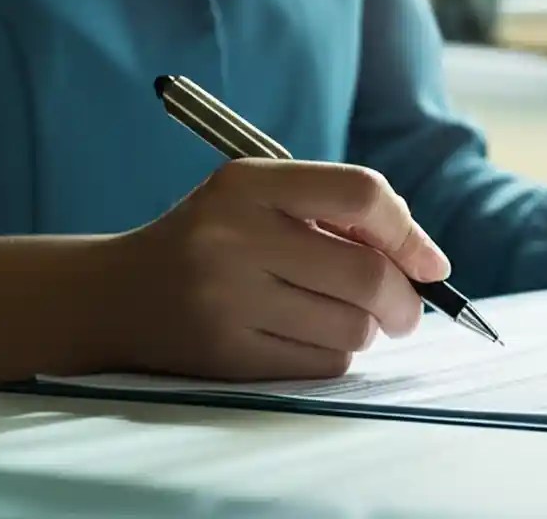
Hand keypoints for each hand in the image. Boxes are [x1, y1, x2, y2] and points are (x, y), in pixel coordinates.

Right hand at [103, 159, 450, 380]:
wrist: (115, 296)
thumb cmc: (213, 241)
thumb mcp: (259, 199)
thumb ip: (337, 213)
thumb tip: (427, 262)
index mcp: (248, 183)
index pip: (360, 192)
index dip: (409, 231)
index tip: (431, 264)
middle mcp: (234, 236)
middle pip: (367, 273)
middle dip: (404, 300)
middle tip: (405, 310)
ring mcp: (226, 299)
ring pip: (353, 327)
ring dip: (365, 329)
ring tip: (338, 317)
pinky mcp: (225, 355)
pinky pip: (324, 363)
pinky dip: (334, 355)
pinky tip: (304, 338)